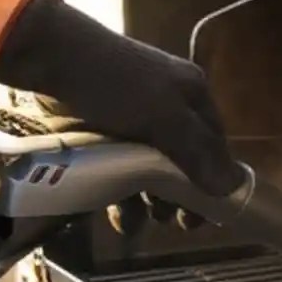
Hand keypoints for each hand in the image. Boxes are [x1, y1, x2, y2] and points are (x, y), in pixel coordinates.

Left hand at [0, 0, 244, 196]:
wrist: (49, 58)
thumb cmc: (115, 83)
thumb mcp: (163, 115)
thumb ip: (197, 152)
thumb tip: (231, 188)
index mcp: (191, 96)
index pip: (214, 146)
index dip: (215, 180)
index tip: (210, 215)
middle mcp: (167, 110)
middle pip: (183, 164)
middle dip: (181, 196)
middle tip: (176, 222)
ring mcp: (133, 125)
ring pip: (150, 173)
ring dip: (150, 202)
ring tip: (143, 219)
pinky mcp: (103, 139)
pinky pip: (121, 174)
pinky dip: (121, 197)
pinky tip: (117, 215)